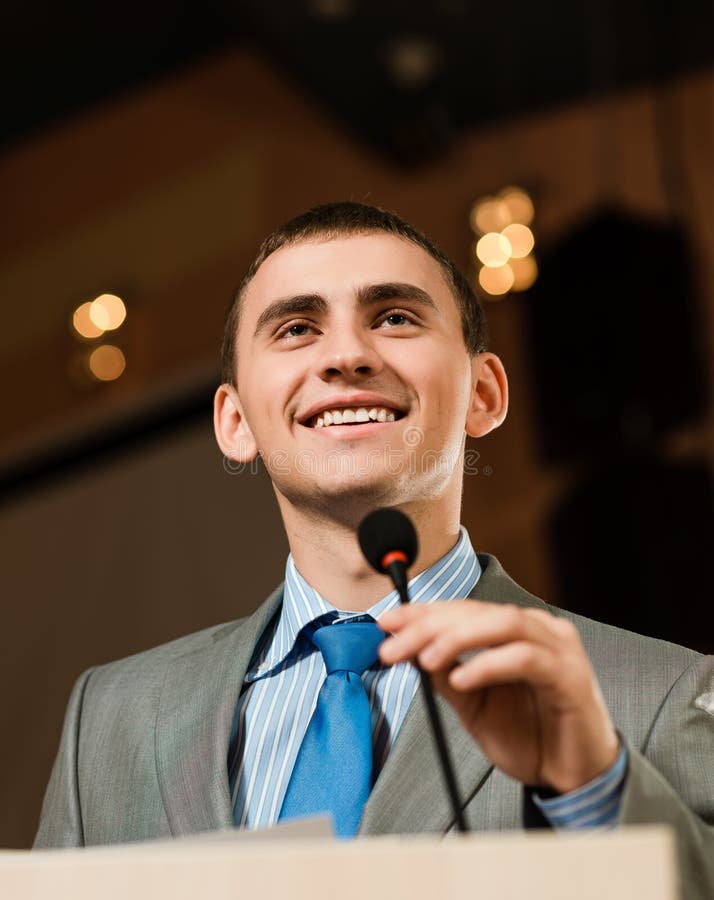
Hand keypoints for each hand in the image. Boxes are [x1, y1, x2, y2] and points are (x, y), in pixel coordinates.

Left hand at [378, 601, 619, 793]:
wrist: (572, 777)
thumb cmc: (529, 735)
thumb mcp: (472, 704)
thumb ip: (446, 674)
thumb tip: (408, 649)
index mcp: (513, 630)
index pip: (462, 610)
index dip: (421, 612)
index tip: (386, 623)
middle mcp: (537, 628)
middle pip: (477, 612)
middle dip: (429, 626)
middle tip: (393, 645)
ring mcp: (557, 648)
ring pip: (502, 623)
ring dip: (458, 637)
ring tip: (425, 658)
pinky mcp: (571, 674)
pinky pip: (526, 658)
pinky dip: (489, 664)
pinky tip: (462, 678)